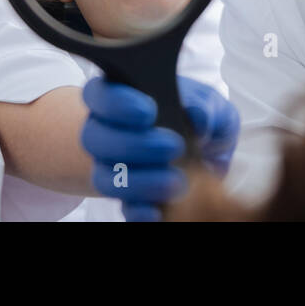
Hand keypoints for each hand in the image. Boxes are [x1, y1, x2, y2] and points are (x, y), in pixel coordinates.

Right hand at [80, 75, 239, 221]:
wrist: (208, 152)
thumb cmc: (202, 118)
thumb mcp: (210, 104)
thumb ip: (203, 106)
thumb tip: (196, 116)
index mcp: (123, 96)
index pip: (100, 94)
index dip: (117, 104)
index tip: (148, 112)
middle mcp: (108, 131)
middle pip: (94, 138)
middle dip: (134, 144)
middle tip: (173, 146)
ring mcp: (112, 167)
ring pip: (104, 177)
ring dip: (139, 182)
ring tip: (177, 181)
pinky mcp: (127, 198)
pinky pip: (123, 208)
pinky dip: (139, 211)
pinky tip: (159, 209)